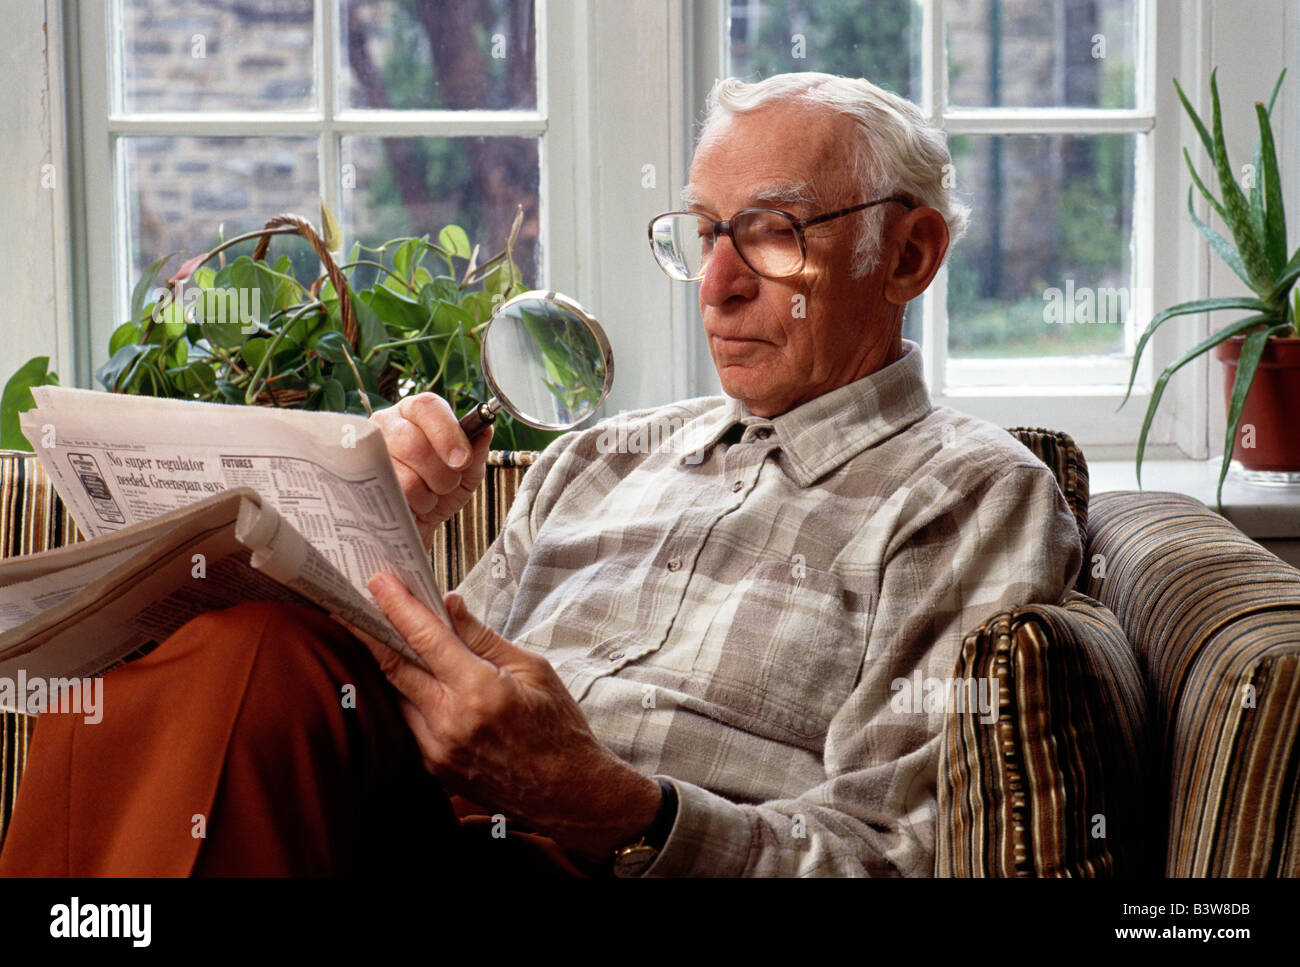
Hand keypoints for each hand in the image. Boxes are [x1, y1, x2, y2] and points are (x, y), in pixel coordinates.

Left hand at [335, 571, 661, 861]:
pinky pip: (408, 722)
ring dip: (387, 663)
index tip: (379, 580)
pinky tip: (410, 676)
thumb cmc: (558, 728)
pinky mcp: (433, 768)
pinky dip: (406, 694)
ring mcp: (437, 750)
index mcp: (479, 691)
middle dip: (370, 628)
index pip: (424, 638)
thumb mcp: (532, 670)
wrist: (567, 794)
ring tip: (381, 632)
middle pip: (392, 666)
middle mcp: (449, 722)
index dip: (396, 604)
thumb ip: (483, 637)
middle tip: (358, 600)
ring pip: (396, 695)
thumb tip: (449, 603)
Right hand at [371, 393, 493, 548]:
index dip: (447, 433)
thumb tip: (485, 427)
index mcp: (417, 413)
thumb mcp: (467, 471)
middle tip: (447, 485)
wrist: (418, 523)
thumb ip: (476, 450)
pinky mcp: (360, 480)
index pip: (427, 406)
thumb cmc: (441, 490)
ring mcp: (370, 452)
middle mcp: (388, 424)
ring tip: (429, 495)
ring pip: (403, 472)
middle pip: (413, 442)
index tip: (462, 461)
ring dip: (427, 492)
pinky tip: (414, 504)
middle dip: (440, 473)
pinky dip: (413, 503)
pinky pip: (392, 494)